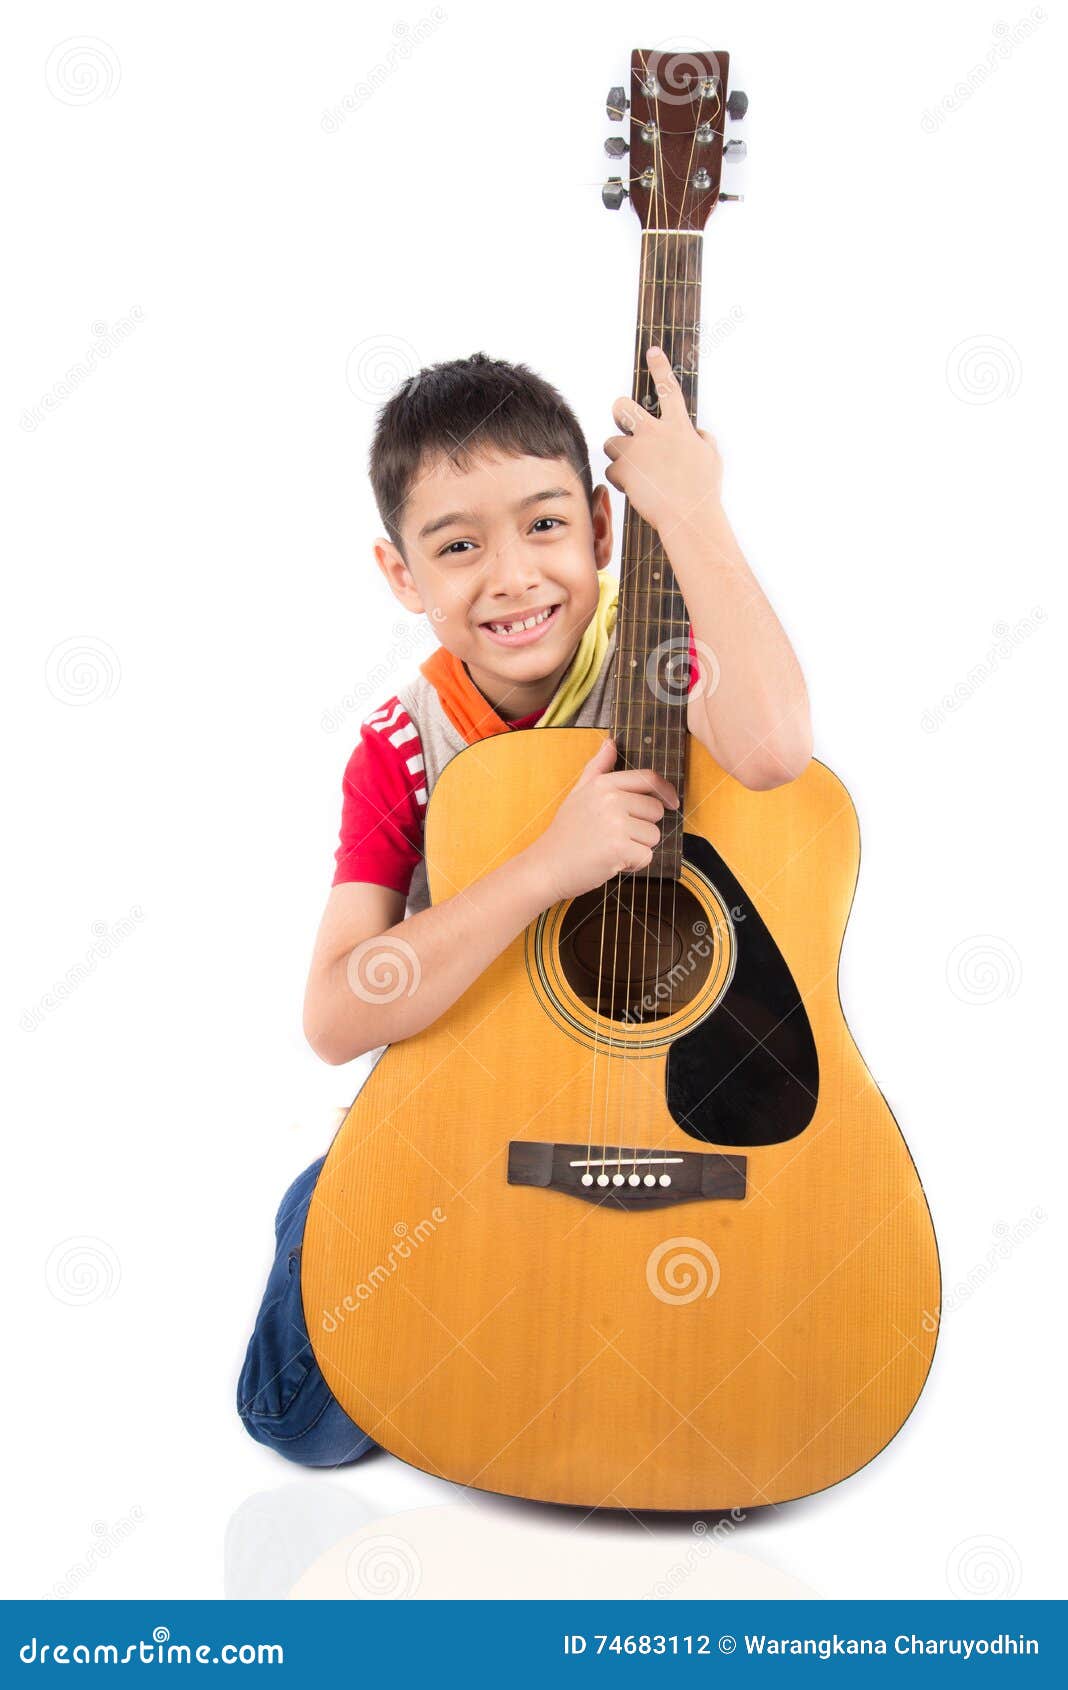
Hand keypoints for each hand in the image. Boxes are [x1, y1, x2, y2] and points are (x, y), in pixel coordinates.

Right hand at [525, 737, 679, 904]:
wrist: (546, 865)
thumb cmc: (566, 832)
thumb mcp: (579, 793)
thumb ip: (599, 767)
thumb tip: (611, 742)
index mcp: (604, 784)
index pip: (648, 779)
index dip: (666, 791)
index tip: (672, 803)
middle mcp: (611, 799)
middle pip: (656, 811)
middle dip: (643, 827)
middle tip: (616, 835)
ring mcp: (615, 824)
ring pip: (654, 836)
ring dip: (638, 847)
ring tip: (612, 849)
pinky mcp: (619, 848)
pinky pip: (647, 856)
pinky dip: (634, 864)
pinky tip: (612, 862)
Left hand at [603, 346, 722, 535]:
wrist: (689, 515)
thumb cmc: (703, 491)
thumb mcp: (712, 458)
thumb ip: (703, 439)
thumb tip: (697, 432)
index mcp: (678, 427)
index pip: (669, 389)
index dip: (660, 368)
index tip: (651, 351)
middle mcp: (654, 432)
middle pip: (621, 406)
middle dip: (618, 413)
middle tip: (624, 426)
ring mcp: (636, 450)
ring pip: (610, 443)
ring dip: (619, 456)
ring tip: (638, 473)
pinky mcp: (622, 470)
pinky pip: (612, 471)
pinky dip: (621, 481)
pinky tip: (637, 490)